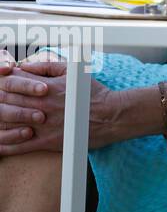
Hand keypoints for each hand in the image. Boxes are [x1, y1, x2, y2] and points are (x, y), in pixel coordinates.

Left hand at [0, 53, 114, 154]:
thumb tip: (24, 66)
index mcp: (46, 87)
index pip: (13, 81)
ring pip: (8, 122)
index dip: (3, 81)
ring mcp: (42, 125)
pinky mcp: (46, 142)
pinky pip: (18, 146)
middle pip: (6, 100)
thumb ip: (47, 66)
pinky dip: (4, 145)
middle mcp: (41, 105)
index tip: (1, 83)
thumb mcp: (73, 72)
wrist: (111, 116)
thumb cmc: (93, 94)